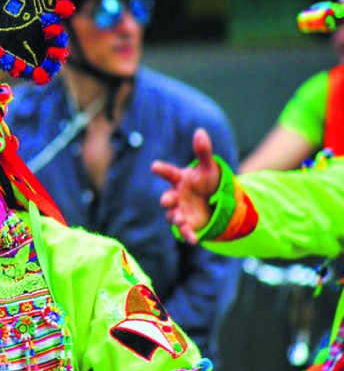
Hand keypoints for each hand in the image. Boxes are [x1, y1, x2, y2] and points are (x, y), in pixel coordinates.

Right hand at [151, 128, 221, 243]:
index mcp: (179, 180)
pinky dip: (187, 235)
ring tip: (179, 219)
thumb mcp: (208, 168)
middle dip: (166, 199)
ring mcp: (180, 210)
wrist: (216, 202)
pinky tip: (194, 239)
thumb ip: (203, 152)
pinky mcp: (187, 224)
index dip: (162, 169)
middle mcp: (176, 195)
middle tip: (167, 200)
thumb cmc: (207, 182)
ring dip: (175, 217)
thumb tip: (200, 131)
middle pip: (168, 197)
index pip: (169, 173)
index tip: (154, 166)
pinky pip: (184, 230)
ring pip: (172, 215)